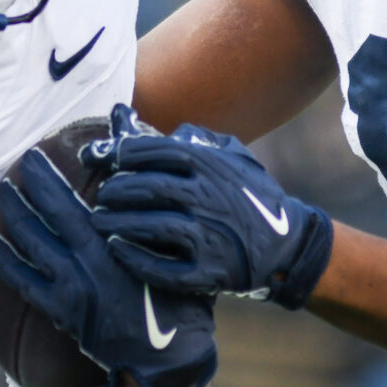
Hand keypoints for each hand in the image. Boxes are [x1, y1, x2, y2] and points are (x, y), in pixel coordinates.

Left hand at [0, 149, 215, 386]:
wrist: (168, 355)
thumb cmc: (179, 298)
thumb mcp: (172, 249)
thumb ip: (152, 212)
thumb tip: (144, 184)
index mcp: (112, 241)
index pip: (67, 199)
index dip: (45, 176)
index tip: (34, 156)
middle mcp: (86, 260)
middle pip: (46, 213)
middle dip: (29, 186)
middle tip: (19, 164)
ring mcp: (70, 287)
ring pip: (31, 243)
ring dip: (15, 215)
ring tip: (5, 194)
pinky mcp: (63, 311)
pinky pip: (24, 282)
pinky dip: (7, 261)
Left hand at [86, 105, 334, 307]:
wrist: (287, 243)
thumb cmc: (245, 192)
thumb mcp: (225, 154)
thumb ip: (178, 136)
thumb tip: (120, 115)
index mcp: (211, 164)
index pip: (156, 150)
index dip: (121, 153)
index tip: (99, 158)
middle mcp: (211, 197)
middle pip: (150, 188)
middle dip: (116, 190)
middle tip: (101, 195)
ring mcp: (212, 236)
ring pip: (154, 227)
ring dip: (119, 223)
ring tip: (99, 220)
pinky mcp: (210, 271)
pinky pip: (165, 268)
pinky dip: (136, 259)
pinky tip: (116, 248)